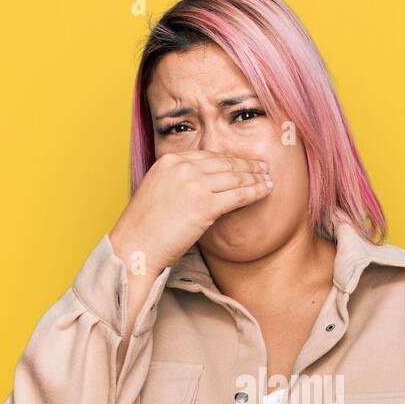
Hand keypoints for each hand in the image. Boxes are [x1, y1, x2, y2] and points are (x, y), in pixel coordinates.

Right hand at [108, 150, 273, 283]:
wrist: (135, 247)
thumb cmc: (144, 228)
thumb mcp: (158, 191)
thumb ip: (178, 182)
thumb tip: (202, 185)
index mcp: (169, 160)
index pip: (209, 156)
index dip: (230, 160)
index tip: (243, 163)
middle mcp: (182, 167)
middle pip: (224, 163)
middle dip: (247, 166)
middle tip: (263, 168)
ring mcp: (194, 184)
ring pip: (235, 177)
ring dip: (256, 178)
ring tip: (269, 180)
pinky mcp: (205, 205)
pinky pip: (238, 195)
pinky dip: (255, 192)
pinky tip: (266, 191)